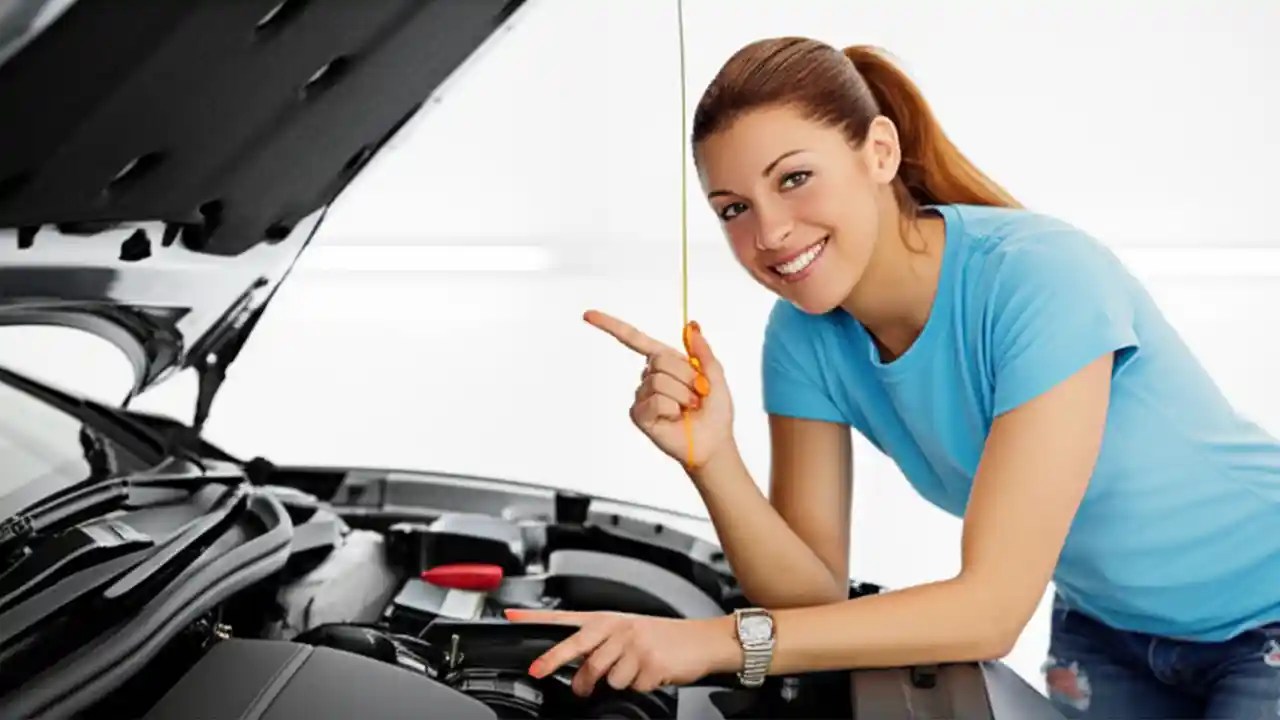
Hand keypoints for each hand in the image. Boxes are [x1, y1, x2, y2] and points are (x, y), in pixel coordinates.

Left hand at [504, 609, 739, 695]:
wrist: (700, 641)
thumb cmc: (662, 637)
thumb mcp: (628, 631)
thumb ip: (600, 645)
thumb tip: (576, 669)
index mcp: (609, 618)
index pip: (566, 617)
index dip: (536, 617)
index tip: (510, 616)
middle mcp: (619, 628)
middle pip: (577, 650)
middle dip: (553, 663)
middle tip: (539, 673)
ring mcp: (633, 645)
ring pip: (603, 677)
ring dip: (613, 683)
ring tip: (631, 672)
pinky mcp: (648, 664)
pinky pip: (629, 687)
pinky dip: (637, 687)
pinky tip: (649, 674)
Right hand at [583, 310, 734, 468]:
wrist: (713, 442)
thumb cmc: (715, 411)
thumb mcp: (715, 375)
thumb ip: (702, 351)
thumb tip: (690, 325)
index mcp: (666, 363)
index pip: (636, 340)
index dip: (612, 326)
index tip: (588, 315)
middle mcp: (650, 377)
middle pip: (659, 360)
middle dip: (685, 375)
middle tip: (698, 393)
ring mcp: (642, 396)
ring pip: (659, 381)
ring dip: (682, 394)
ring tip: (689, 407)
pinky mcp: (639, 414)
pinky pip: (655, 400)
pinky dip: (672, 408)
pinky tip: (675, 417)